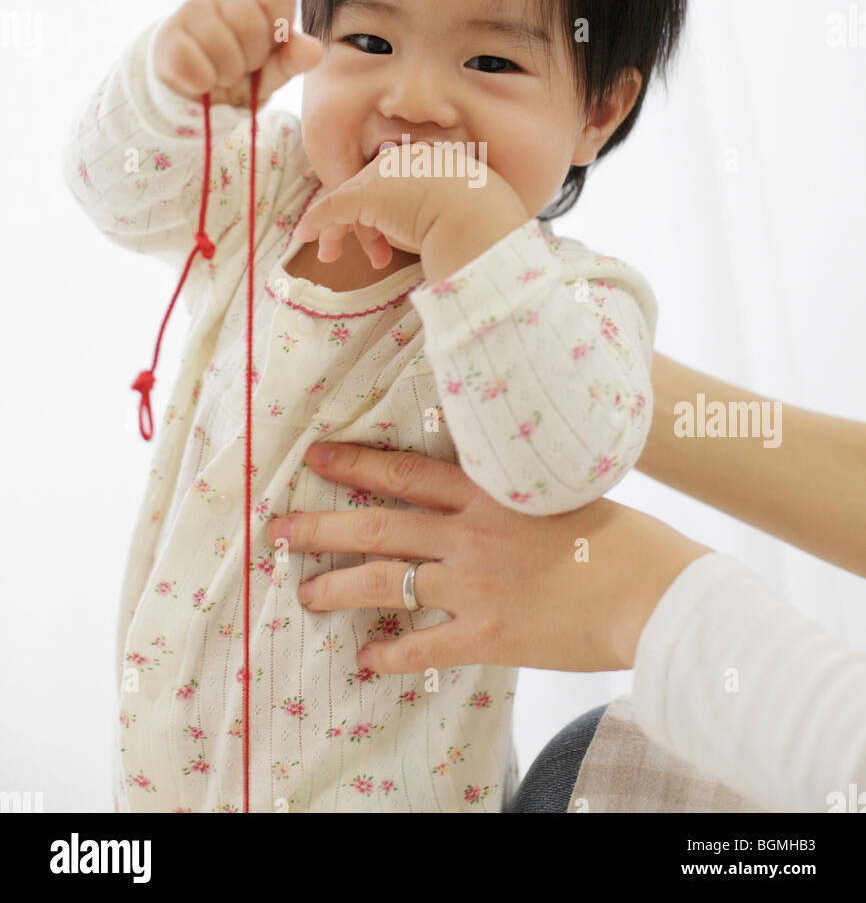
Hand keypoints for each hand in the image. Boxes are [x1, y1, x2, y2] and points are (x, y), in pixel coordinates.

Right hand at [153, 0, 321, 105]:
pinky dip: (203, 81)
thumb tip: (315, 49)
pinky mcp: (168, 36)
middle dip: (253, 57)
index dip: (279, 28)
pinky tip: (201, 78)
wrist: (193, 83)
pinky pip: (193, 64)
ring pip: (221, 45)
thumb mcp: (273, 68)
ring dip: (227, 73)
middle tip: (243, 65)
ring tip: (222, 73)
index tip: (269, 46)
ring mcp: (192, 8)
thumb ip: (294, 59)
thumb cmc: (240, 66)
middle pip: (251, 24)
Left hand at [266, 442, 712, 674]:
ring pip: (386, 583)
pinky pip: (422, 645)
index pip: (403, 471)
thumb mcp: (561, 491)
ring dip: (337, 588)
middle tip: (279, 530)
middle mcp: (469, 533)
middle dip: (320, 527)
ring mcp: (474, 584)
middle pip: (376, 526)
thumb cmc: (620, 534)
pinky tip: (367, 659)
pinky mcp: (487, 635)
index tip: (315, 457)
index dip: (354, 462)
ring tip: (305, 595)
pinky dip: (390, 652)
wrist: (653, 590)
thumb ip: (513, 490)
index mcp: (488, 490)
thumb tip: (486, 487)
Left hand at [292, 151, 526, 275]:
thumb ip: (460, 213)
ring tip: (330, 255)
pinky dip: (316, 222)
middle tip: (366, 247)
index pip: (399, 181)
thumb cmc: (486, 221)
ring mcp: (383, 175)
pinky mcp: (364, 195)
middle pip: (370, 187)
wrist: (479, 217)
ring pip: (349, 199)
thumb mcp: (473, 209)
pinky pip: (332, 208)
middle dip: (360, 219)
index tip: (392, 235)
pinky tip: (304, 237)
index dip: (392, 209)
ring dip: (336, 229)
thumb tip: (467, 234)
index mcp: (434, 161)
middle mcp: (405, 161)